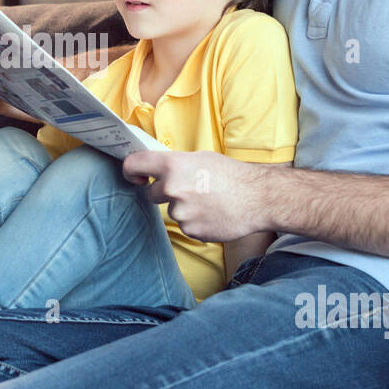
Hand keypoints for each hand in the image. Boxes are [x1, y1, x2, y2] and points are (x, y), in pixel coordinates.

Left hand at [122, 150, 274, 242]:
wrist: (258, 198)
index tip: (134, 178)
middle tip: (190, 189)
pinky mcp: (190, 230)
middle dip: (165, 193)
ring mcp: (180, 212)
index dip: (130, 172)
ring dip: (185, 208)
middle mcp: (172, 189)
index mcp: (172, 165)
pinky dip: (196, 221)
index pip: (134, 165)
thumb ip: (175, 164)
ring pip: (172, 211)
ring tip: (209, 201)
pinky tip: (213, 213)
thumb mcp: (201, 158)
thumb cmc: (231, 174)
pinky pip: (186, 225)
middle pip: (151, 194)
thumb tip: (156, 169)